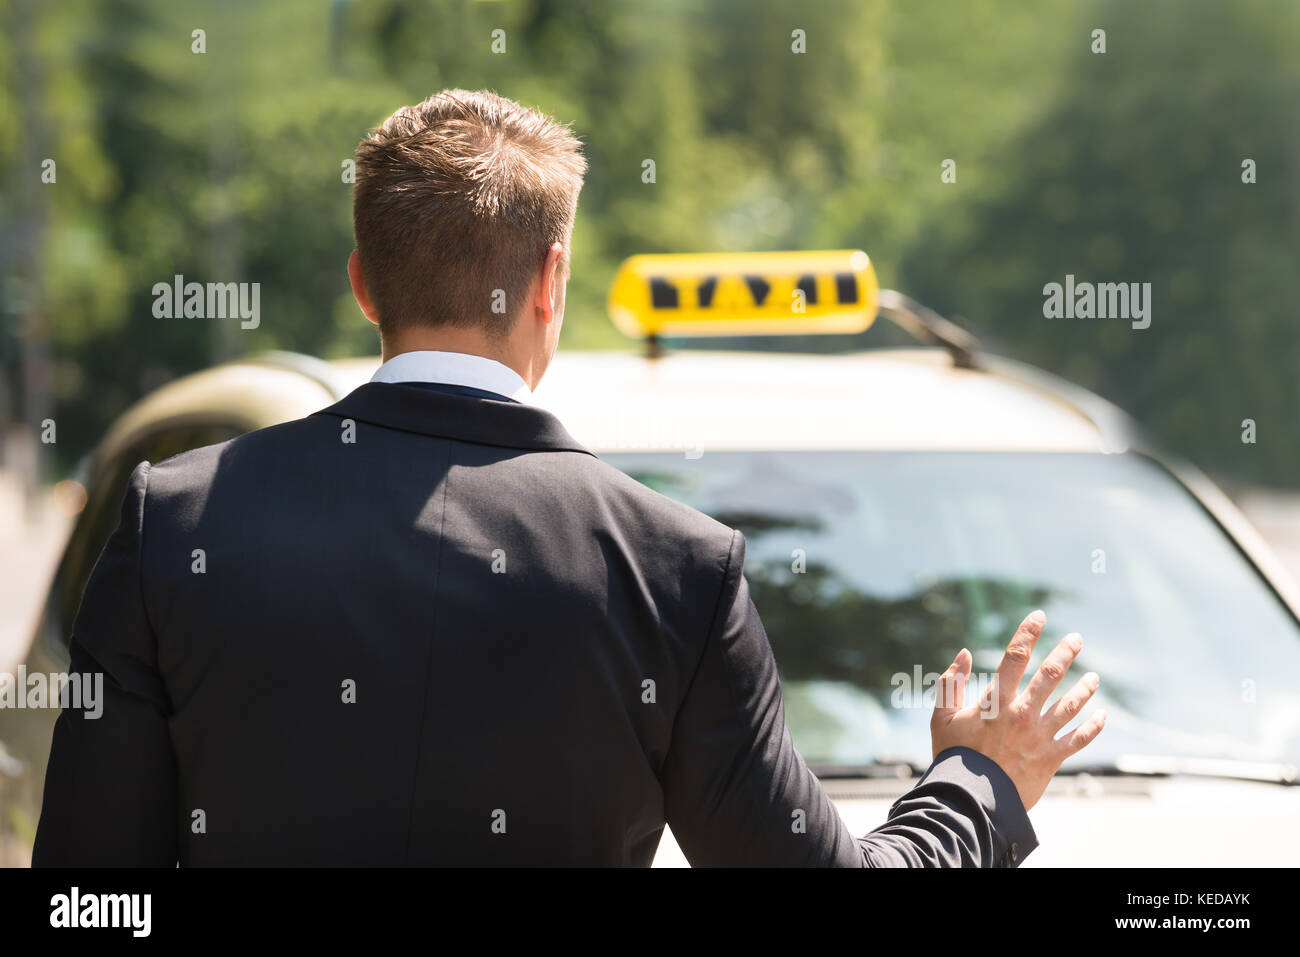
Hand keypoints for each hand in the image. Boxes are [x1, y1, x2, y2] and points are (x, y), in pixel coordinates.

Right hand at [929, 610, 1105, 810]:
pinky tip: (1102, 716)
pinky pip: (1079, 739)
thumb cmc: (953, 757)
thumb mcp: (941, 717)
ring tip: (1095, 678)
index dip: (1028, 632)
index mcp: (996, 700)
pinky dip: (1093, 726)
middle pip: (1050, 674)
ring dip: (1085, 689)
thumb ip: (951, 683)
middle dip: (1066, 652)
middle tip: (1077, 639)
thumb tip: (964, 654)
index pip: (1015, 656)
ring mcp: (1040, 735)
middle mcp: (1023, 713)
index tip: (1039, 616)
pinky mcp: (1051, 758)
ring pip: (1071, 705)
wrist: (970, 799)